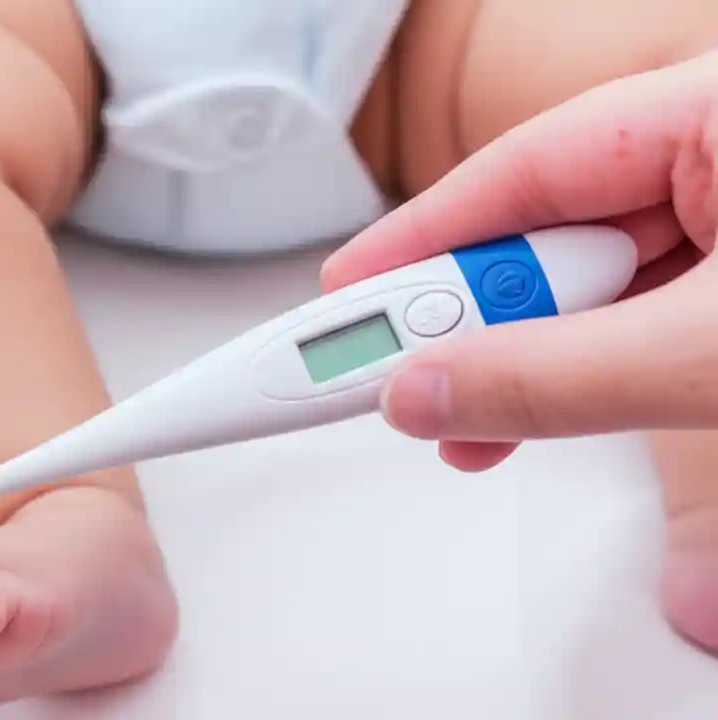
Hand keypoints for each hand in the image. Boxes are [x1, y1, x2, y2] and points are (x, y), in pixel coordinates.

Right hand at [321, 51, 717, 470]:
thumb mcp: (710, 356)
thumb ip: (558, 377)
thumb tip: (423, 391)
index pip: (521, 166)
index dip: (416, 238)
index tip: (341, 294)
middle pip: (545, 228)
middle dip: (472, 318)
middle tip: (393, 378)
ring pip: (591, 281)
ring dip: (523, 357)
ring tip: (466, 418)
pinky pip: (638, 311)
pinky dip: (585, 368)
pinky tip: (537, 409)